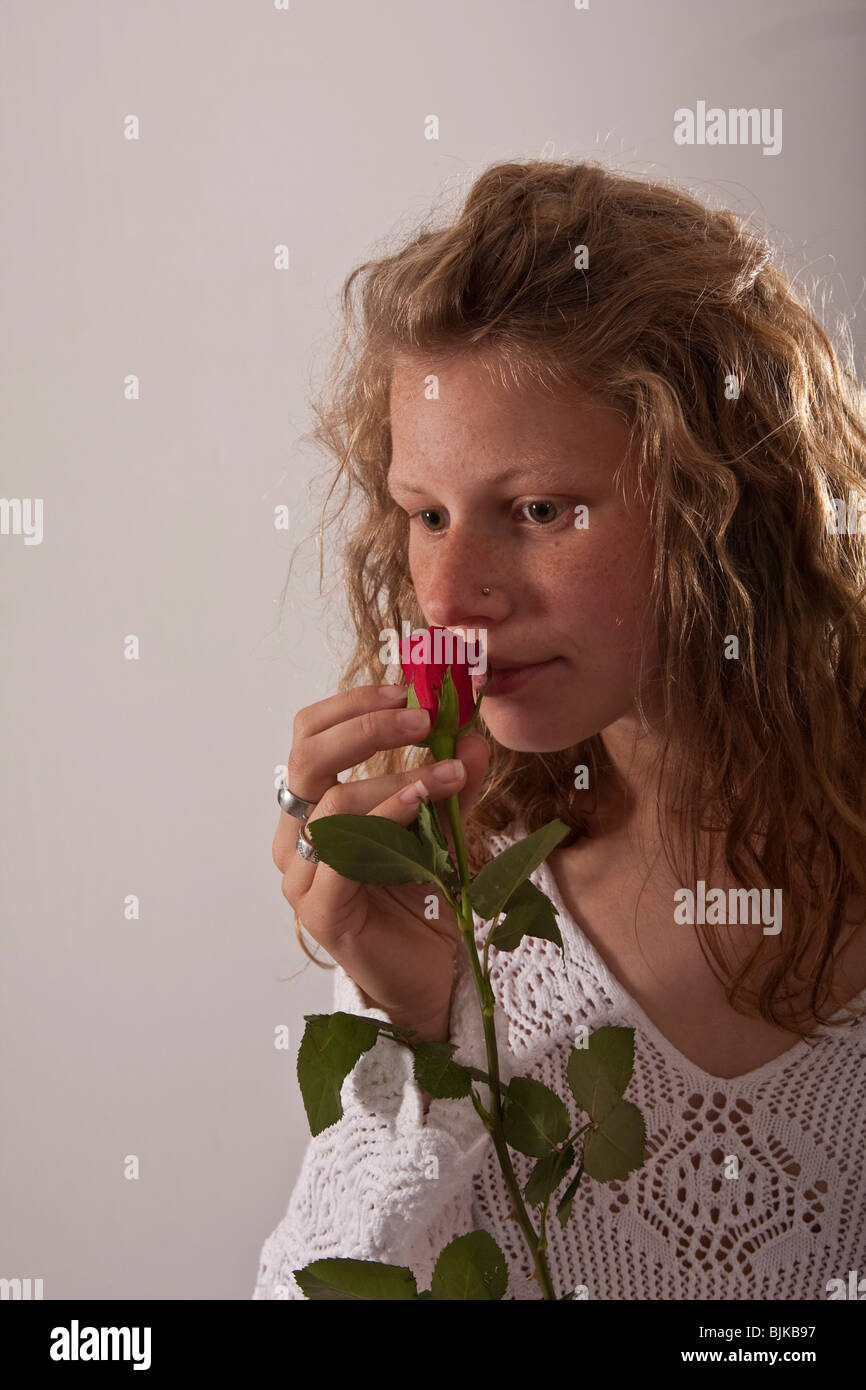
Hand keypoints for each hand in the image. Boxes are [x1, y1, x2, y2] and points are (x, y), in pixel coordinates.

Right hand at [273, 683, 490, 1042]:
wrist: (434, 980)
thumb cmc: (427, 902)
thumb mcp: (446, 827)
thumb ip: (453, 783)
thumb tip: (471, 733)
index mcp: (314, 808)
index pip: (309, 735)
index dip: (351, 705)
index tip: (404, 689)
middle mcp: (298, 837)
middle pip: (306, 757)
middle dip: (365, 727)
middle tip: (421, 717)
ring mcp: (302, 877)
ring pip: (331, 801)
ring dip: (395, 777)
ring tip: (449, 773)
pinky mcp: (321, 913)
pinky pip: (344, 853)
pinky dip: (385, 818)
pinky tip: (420, 804)